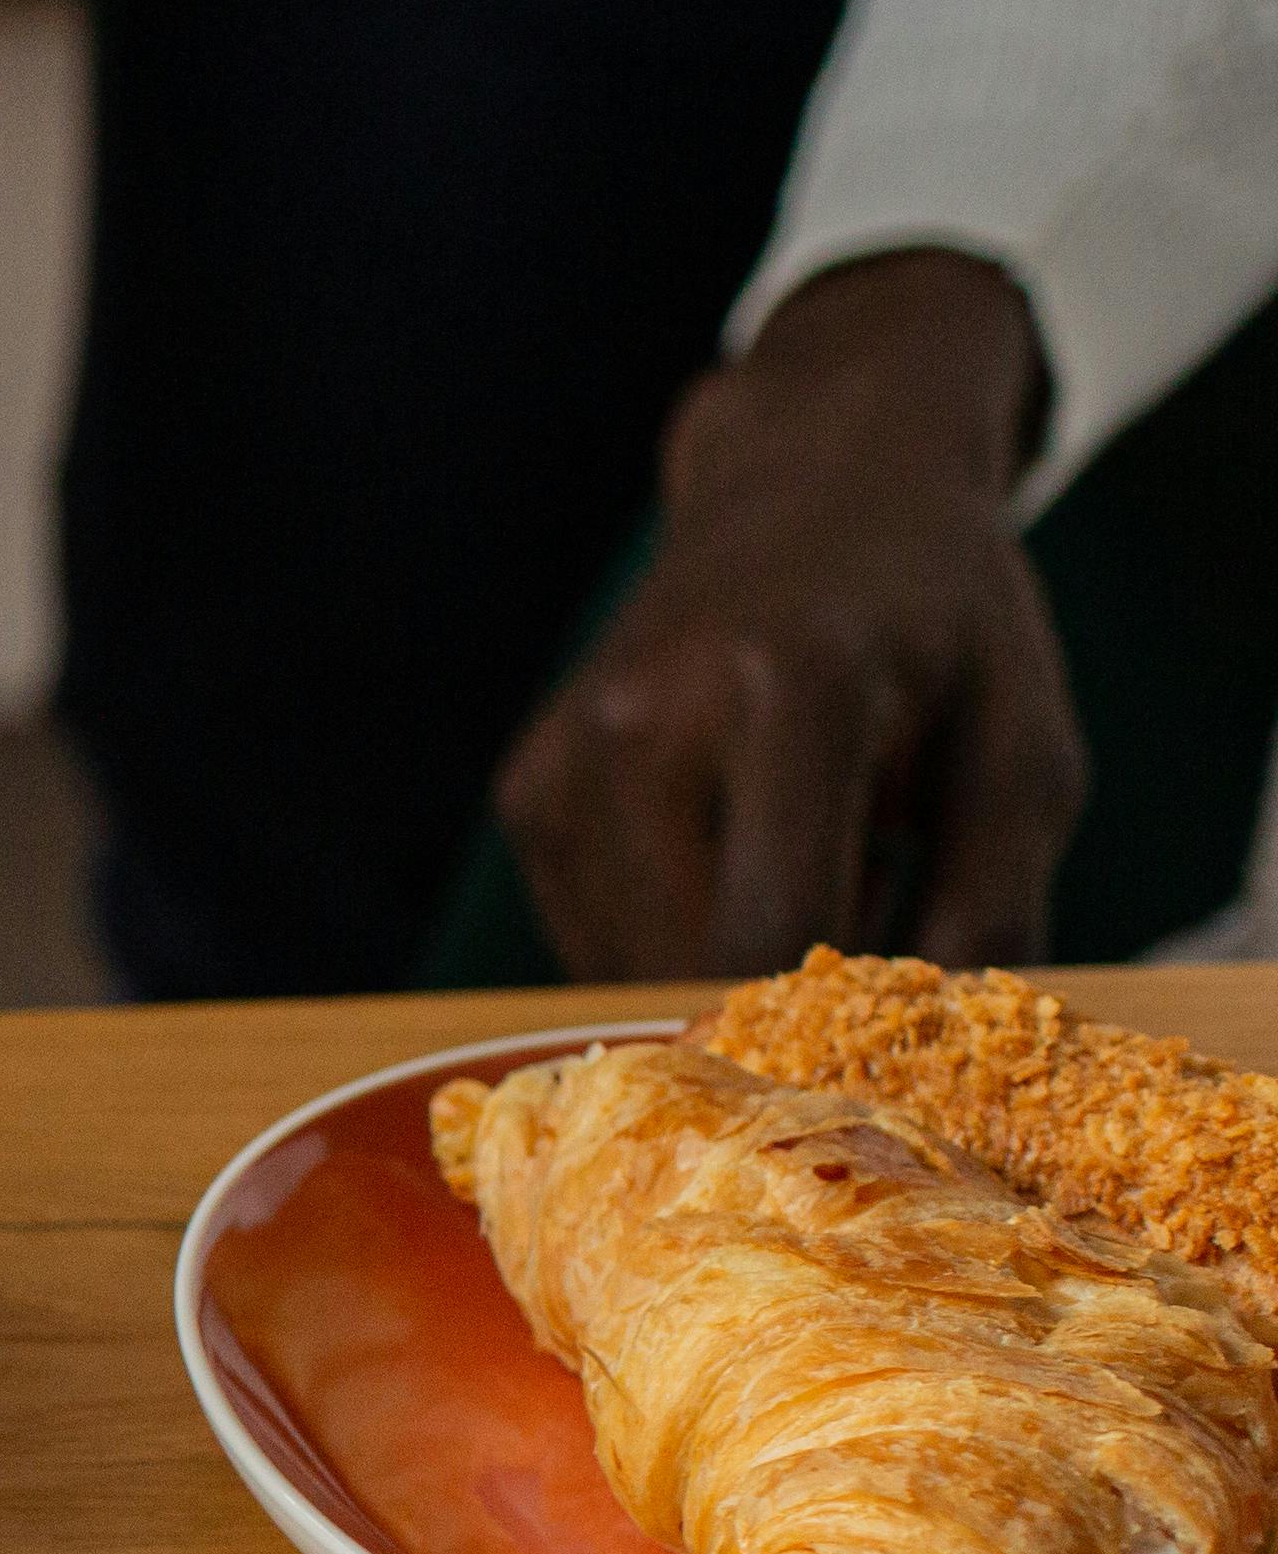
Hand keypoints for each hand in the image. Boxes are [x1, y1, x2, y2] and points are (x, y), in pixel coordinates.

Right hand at [497, 249, 1079, 978]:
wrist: (814, 494)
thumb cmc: (940, 628)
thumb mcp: (1025, 751)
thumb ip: (993, 905)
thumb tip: (919, 1058)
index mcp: (787, 686)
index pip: (773, 930)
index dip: (836, 1008)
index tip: (895, 1014)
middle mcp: (643, 716)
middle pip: (686, 967)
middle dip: (775, 1004)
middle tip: (856, 957)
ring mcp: (567, 755)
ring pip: (623, 973)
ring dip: (715, 976)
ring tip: (797, 891)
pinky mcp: (528, 789)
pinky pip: (589, 939)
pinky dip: (664, 943)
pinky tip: (729, 868)